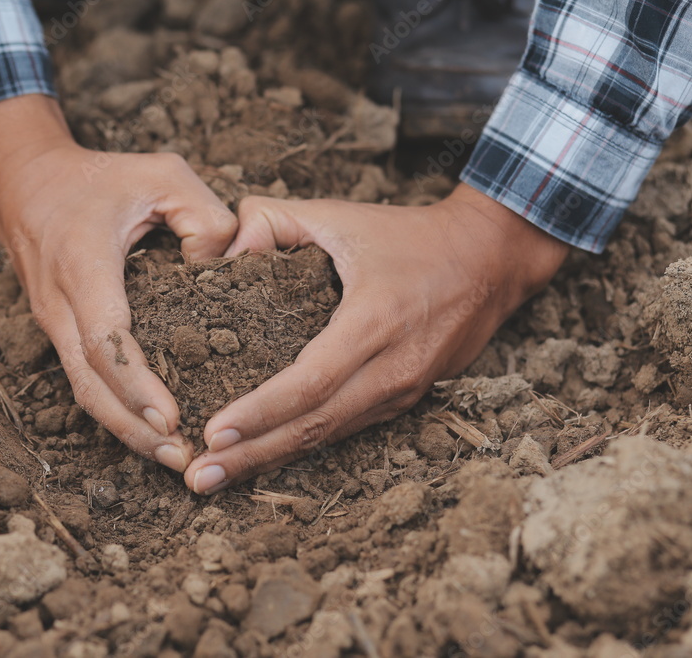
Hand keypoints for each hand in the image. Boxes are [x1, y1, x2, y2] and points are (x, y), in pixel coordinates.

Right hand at [0, 95, 236, 471]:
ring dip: (125, 431)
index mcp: (83, 265)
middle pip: (90, 385)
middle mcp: (59, 304)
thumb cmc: (99, 178)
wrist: (24, 182)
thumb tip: (222, 269)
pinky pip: (85, 381)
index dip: (136, 385)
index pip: (105, 339)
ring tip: (175, 458)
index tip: (171, 418)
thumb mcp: (162, 173)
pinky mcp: (59, 331)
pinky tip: (153, 431)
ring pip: (83, 392)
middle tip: (182, 460)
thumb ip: (204, 215)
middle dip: (134, 430)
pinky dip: (116, 412)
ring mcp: (53, 322)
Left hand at [184, 183, 568, 493]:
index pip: (310, 382)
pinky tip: (263, 457)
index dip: (259, 412)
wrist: (492, 259)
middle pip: (314, 426)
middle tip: (200, 478)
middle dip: (252, 455)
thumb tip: (220, 251)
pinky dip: (301, 448)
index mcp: (373, 321)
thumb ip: (272, 220)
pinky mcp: (405, 400)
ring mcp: (403, 391)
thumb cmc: (408, 236)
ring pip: (329, 437)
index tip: (213, 432)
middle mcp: (392, 367)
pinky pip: (346, 430)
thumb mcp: (340, 214)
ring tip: (217, 477)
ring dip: (271, 460)